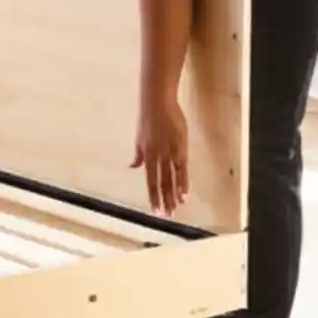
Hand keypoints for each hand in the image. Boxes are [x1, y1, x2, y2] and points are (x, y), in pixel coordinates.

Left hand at [131, 95, 188, 216]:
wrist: (157, 102)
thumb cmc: (148, 118)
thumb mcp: (139, 137)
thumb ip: (138, 154)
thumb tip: (133, 166)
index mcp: (146, 154)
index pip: (150, 180)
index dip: (153, 196)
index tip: (155, 210)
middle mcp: (156, 156)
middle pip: (161, 183)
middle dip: (164, 200)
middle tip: (166, 216)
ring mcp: (169, 152)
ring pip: (171, 178)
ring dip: (174, 195)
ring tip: (176, 209)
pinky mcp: (180, 146)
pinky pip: (182, 168)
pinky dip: (183, 182)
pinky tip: (184, 193)